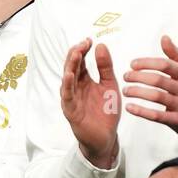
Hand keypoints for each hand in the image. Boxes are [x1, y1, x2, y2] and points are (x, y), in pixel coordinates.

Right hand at [61, 38, 119, 168]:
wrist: (105, 137)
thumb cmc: (106, 112)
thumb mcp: (109, 85)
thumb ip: (105, 67)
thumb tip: (101, 45)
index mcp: (84, 81)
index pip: (80, 61)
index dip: (83, 50)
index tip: (89, 40)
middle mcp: (75, 87)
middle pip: (71, 67)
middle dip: (75, 55)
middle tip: (82, 44)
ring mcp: (71, 98)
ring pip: (67, 79)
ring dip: (70, 66)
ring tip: (75, 54)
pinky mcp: (71, 110)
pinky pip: (67, 96)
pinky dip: (67, 86)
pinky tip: (69, 75)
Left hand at [123, 36, 177, 143]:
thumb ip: (176, 56)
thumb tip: (164, 37)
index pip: (165, 64)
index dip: (146, 63)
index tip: (132, 64)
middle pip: (158, 80)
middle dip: (138, 77)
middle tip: (125, 77)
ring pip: (156, 96)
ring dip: (137, 92)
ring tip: (125, 91)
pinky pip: (156, 116)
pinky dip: (141, 111)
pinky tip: (129, 107)